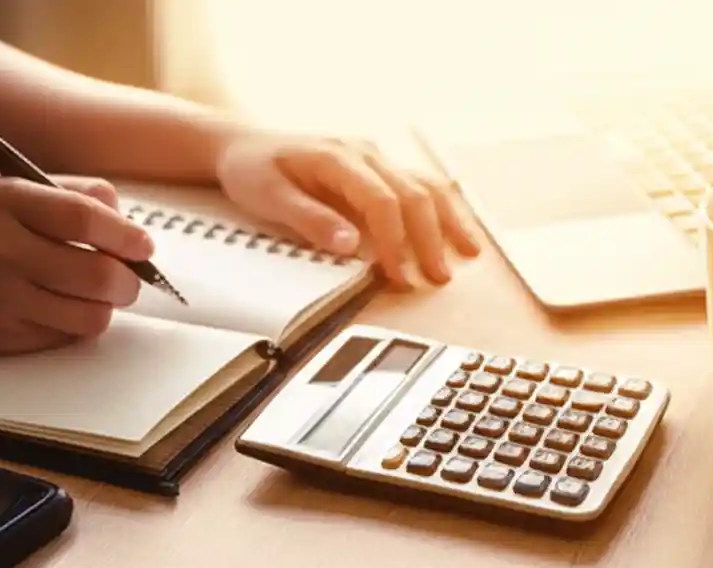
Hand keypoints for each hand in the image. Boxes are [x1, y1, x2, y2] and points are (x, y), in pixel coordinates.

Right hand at [0, 177, 153, 353]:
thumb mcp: (0, 192)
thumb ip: (67, 195)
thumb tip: (128, 221)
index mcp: (2, 201)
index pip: (85, 217)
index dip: (127, 235)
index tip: (144, 245)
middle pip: (99, 275)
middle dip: (128, 281)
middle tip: (127, 278)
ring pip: (90, 316)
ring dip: (104, 307)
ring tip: (91, 294)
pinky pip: (63, 337)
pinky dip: (72, 325)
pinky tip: (55, 308)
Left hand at [215, 132, 483, 287]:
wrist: (244, 144)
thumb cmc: (253, 169)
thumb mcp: (268, 196)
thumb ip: (309, 219)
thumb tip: (349, 244)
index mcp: (337, 157)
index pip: (381, 200)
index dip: (395, 241)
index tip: (399, 276)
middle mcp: (365, 152)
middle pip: (413, 193)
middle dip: (430, 238)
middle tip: (437, 277)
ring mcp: (376, 157)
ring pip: (426, 184)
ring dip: (449, 220)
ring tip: (467, 253)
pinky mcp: (380, 167)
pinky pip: (421, 183)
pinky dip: (444, 207)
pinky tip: (459, 228)